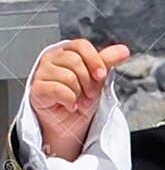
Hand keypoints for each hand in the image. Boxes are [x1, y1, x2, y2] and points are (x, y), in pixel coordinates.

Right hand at [30, 38, 129, 161]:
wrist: (72, 123)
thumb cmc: (81, 100)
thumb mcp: (97, 79)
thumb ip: (107, 62)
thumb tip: (123, 50)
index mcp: (65, 53)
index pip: (80, 45)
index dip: (94, 60)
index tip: (101, 75)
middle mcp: (51, 60)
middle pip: (75, 60)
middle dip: (89, 82)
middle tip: (89, 94)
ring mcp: (41, 74)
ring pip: (68, 76)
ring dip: (80, 94)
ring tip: (79, 101)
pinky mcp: (37, 90)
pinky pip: (58, 89)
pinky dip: (70, 100)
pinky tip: (70, 105)